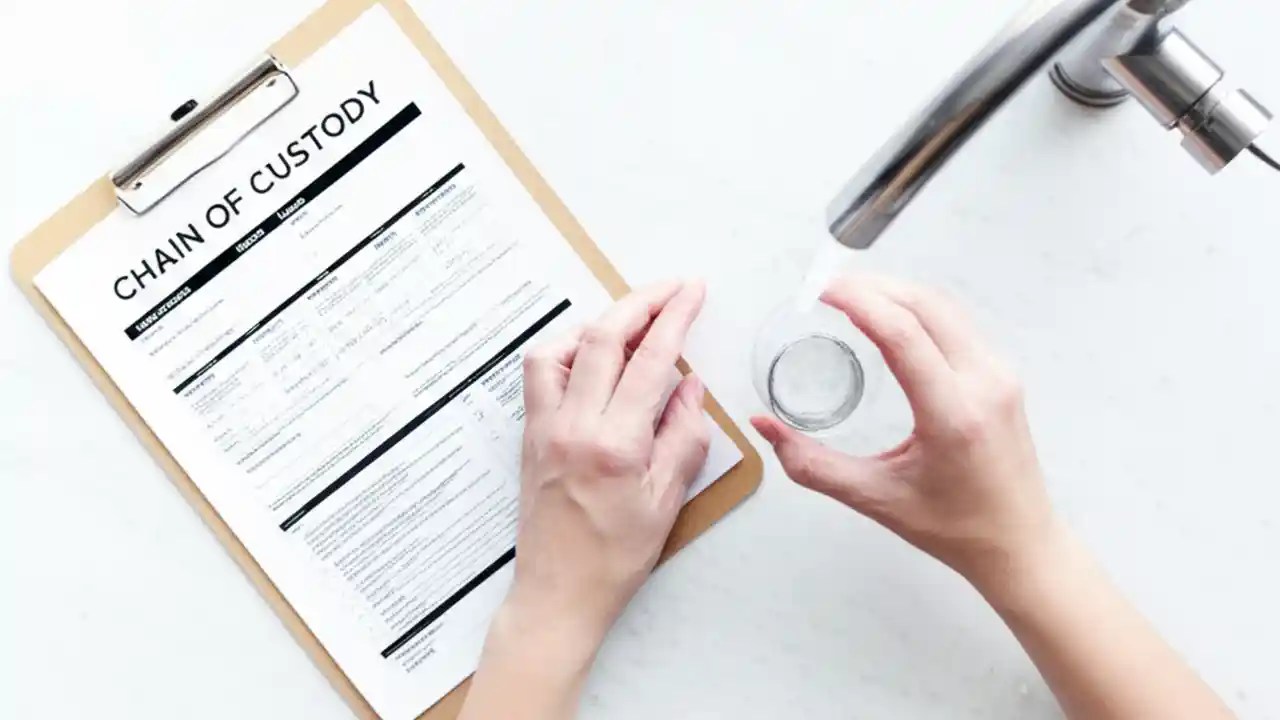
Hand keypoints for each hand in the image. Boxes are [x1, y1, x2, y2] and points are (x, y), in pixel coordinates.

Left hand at [462, 281, 710, 719]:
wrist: (558, 593)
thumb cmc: (615, 557)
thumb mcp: (667, 501)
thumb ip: (683, 437)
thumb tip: (691, 386)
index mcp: (615, 444)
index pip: (650, 360)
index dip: (675, 316)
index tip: (693, 292)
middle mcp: (573, 426)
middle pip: (604, 337)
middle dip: (642, 301)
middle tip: (672, 288)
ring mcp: (545, 427)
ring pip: (562, 347)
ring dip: (599, 321)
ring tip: (631, 319)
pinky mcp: (531, 434)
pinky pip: (542, 373)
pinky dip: (567, 350)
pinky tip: (592, 356)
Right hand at [752, 272, 1055, 591]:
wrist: (1020, 544)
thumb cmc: (954, 527)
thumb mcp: (875, 498)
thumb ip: (812, 464)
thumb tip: (764, 426)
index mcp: (953, 415)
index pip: (904, 335)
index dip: (859, 302)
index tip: (822, 292)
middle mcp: (984, 384)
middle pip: (926, 306)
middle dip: (874, 286)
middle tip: (828, 287)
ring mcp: (1000, 376)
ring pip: (946, 307)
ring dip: (898, 292)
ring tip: (853, 294)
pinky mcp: (1003, 376)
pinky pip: (958, 324)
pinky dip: (920, 308)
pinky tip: (891, 315)